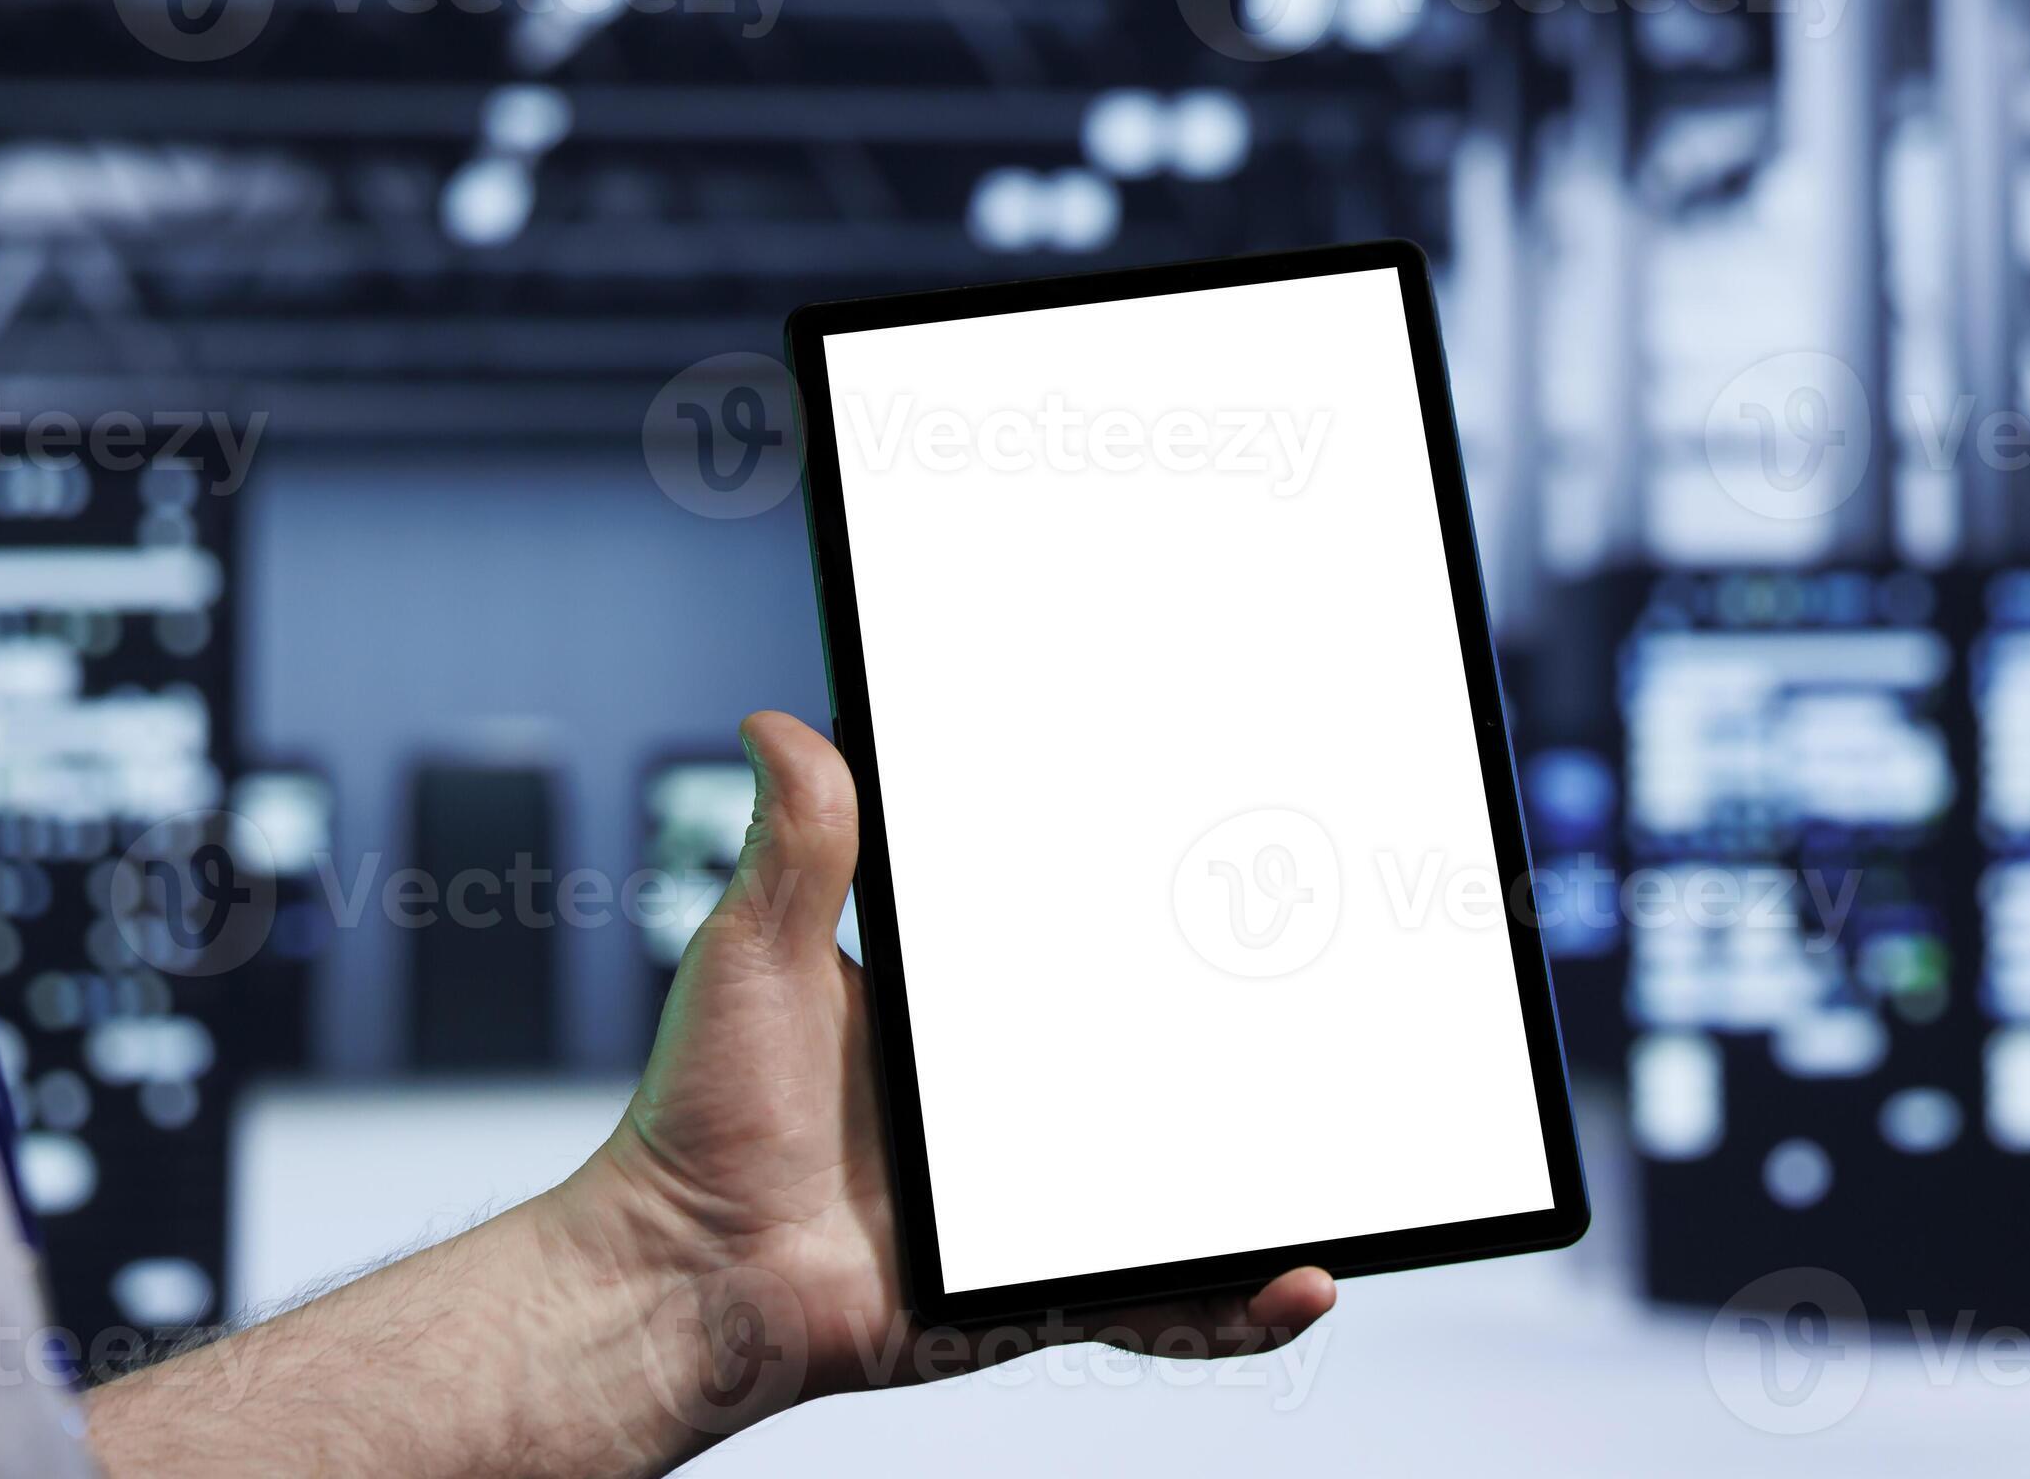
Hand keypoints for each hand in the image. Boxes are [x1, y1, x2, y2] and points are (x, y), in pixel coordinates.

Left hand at [564, 710, 1337, 1463]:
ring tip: (1352, 1150)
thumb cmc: (699, 1122)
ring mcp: (1044, 1207)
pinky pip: (1160, 1306)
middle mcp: (1021, 1114)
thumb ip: (799, 841)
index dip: (1169, 920)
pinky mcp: (1042, 1293)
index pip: (1096, 957)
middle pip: (1170, 1064)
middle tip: (1338, 977)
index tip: (1239, 856)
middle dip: (1260, 1034)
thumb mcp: (755, 950)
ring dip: (1277, 1178)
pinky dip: (1236, 1306)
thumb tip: (774, 722)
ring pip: (1191, 1189)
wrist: (677, 1280)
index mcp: (972, 1026)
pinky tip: (1301, 1281)